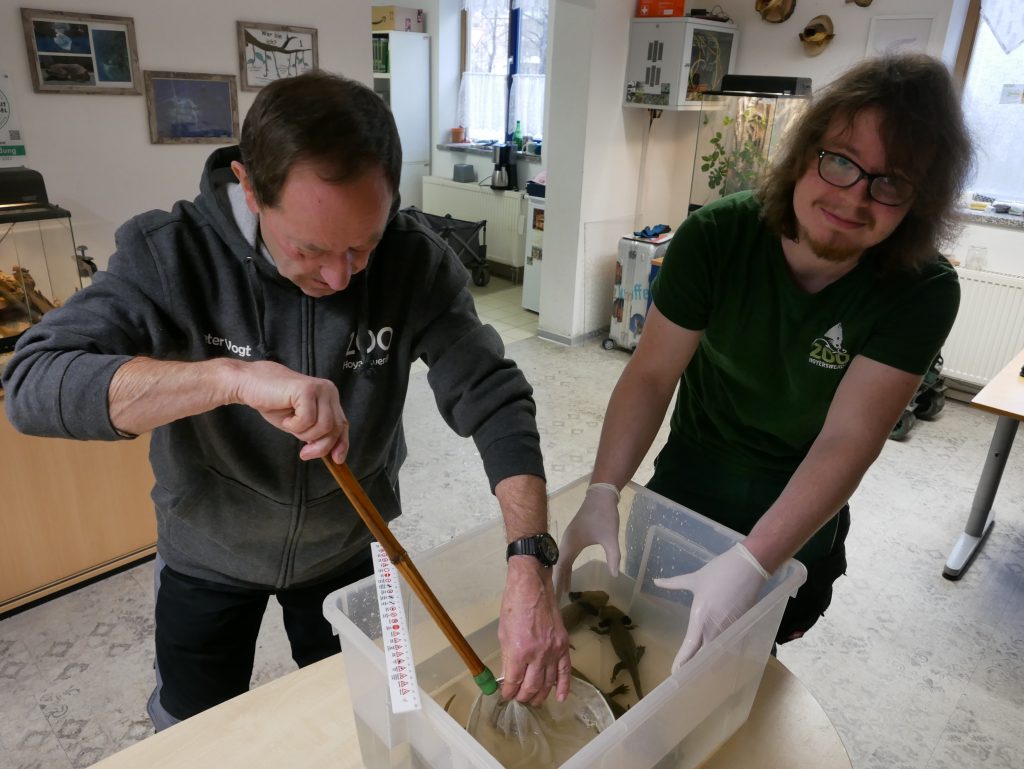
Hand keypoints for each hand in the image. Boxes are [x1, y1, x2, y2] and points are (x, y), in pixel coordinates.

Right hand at [230, 360, 348, 461]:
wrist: (251, 385)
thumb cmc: (274, 403)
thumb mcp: (301, 423)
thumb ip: (317, 433)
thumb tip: (333, 454)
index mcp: (329, 397)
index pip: (342, 424)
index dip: (342, 444)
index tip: (336, 460)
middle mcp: (328, 390)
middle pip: (336, 428)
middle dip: (321, 446)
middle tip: (304, 453)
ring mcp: (319, 388)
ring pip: (324, 426)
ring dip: (304, 434)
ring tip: (290, 424)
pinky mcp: (307, 389)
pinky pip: (308, 420)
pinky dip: (295, 425)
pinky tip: (286, 417)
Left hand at [497, 557, 571, 705]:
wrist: (532, 587)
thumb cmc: (513, 607)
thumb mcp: (503, 634)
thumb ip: (507, 658)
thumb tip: (509, 677)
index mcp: (519, 652)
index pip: (513, 682)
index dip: (508, 692)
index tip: (505, 694)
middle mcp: (538, 655)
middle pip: (531, 687)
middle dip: (523, 697)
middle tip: (518, 698)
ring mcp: (553, 650)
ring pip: (548, 683)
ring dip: (540, 695)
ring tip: (533, 700)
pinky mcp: (563, 645)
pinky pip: (565, 671)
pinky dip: (564, 686)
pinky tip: (560, 697)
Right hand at [552, 483, 621, 595]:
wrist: (600, 496)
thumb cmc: (604, 516)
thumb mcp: (610, 538)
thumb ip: (613, 557)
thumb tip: (615, 575)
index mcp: (571, 544)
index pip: (560, 568)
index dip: (557, 582)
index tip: (554, 597)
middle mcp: (566, 543)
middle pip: (559, 566)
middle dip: (557, 582)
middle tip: (556, 600)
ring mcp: (568, 539)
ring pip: (562, 561)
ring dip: (561, 575)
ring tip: (562, 591)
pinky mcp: (573, 537)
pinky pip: (566, 556)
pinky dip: (566, 567)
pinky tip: (569, 574)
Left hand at [653, 543, 768, 670]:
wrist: (748, 567)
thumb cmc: (718, 572)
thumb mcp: (694, 579)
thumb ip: (673, 583)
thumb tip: (656, 581)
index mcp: (700, 618)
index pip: (690, 648)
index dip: (682, 662)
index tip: (674, 673)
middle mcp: (714, 628)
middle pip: (704, 656)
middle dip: (695, 667)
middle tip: (686, 675)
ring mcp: (730, 629)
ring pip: (719, 653)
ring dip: (710, 662)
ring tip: (701, 671)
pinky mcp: (741, 626)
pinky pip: (731, 645)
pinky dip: (725, 653)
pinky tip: (720, 657)